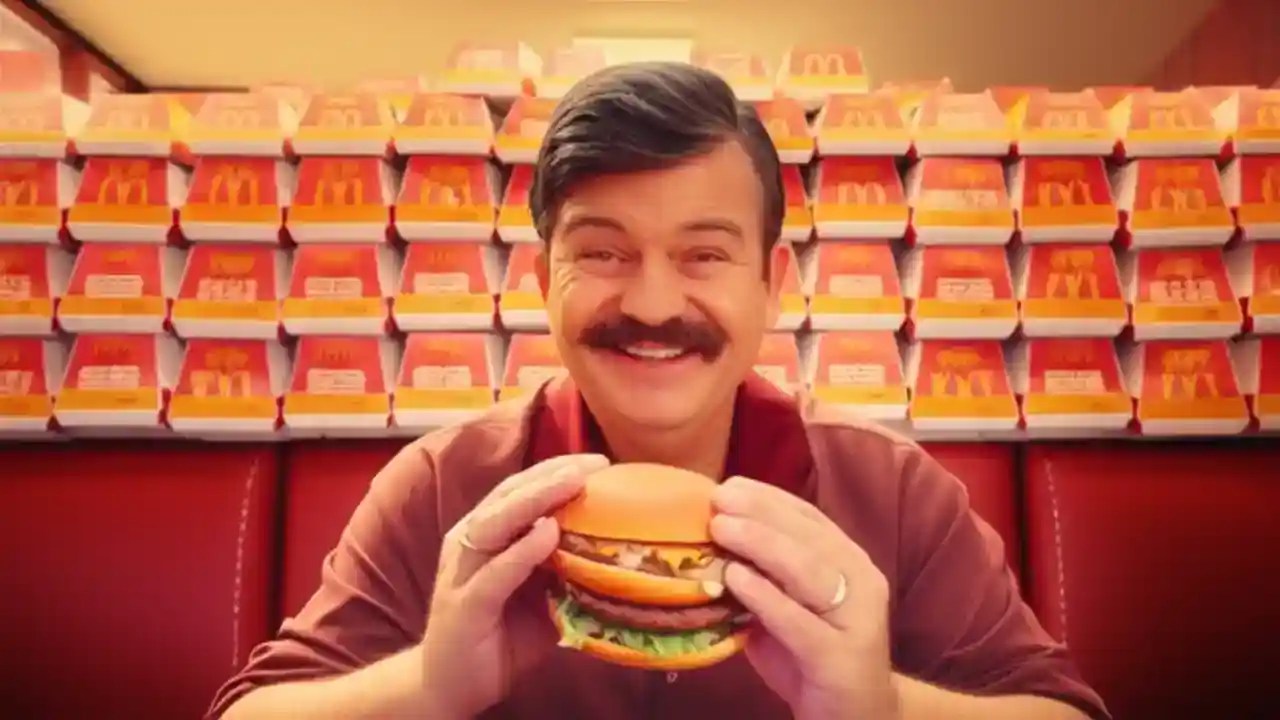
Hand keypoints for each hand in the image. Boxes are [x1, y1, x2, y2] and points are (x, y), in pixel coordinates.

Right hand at [421, 453, 610, 718]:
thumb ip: (564, 570)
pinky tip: (549, 533)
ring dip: (538, 499)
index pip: (521, 489)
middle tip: (594, 464)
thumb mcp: (541, 597)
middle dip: (553, 474)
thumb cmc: (499, 637)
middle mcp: (470, 542)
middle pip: (510, 495)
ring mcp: (463, 571)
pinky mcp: (465, 604)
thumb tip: (611, 551)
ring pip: (499, 521)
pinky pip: (495, 571)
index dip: (557, 470)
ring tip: (574, 482)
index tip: (599, 461)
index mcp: (485, 534)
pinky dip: (523, 550)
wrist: (450, 686)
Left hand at [710, 476, 898, 719]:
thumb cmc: (812, 657)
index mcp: (848, 562)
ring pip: (809, 570)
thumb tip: (711, 540)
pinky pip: (801, 623)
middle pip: (808, 537)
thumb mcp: (787, 608)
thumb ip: (763, 576)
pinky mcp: (841, 658)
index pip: (809, 518)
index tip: (730, 484)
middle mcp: (860, 582)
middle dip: (760, 513)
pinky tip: (737, 579)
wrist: (857, 718)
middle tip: (718, 501)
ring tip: (721, 529)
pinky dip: (767, 598)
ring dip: (761, 544)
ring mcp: (855, 620)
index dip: (769, 498)